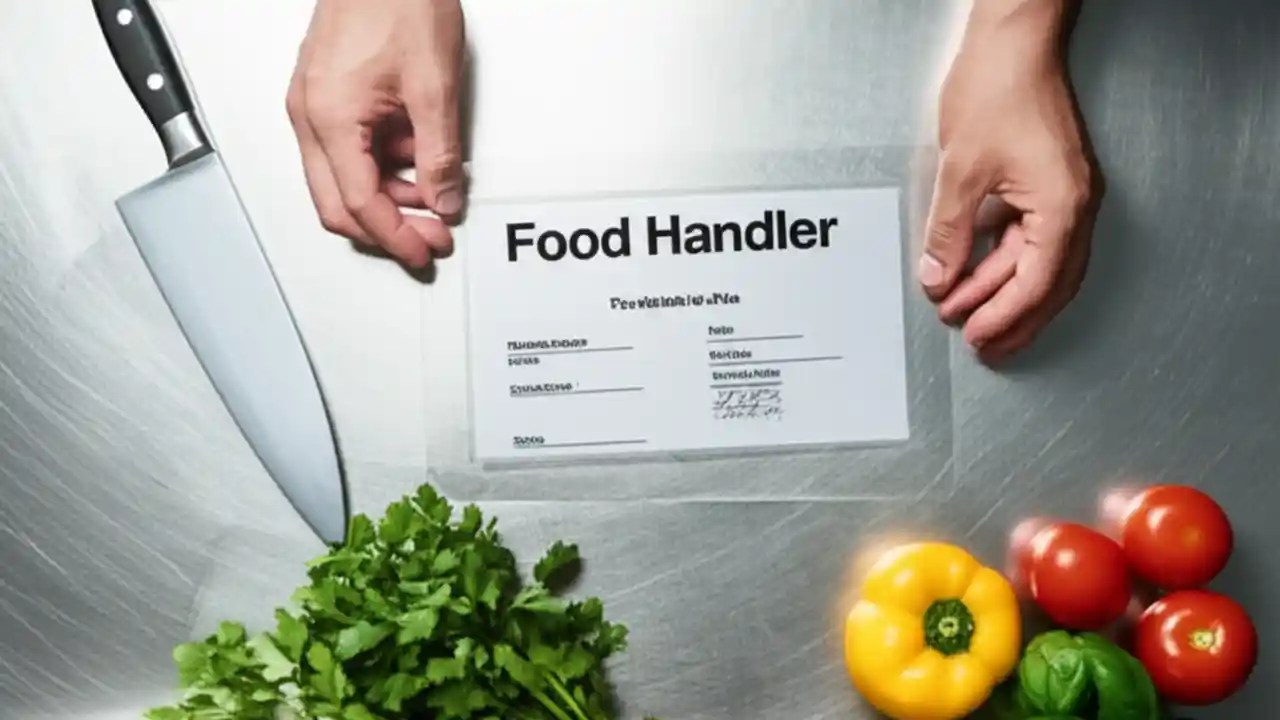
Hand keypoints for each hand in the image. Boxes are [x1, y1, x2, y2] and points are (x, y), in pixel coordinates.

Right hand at [287, 0, 465, 268]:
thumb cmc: (399, 0)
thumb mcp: (434, 86)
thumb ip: (439, 154)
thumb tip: (444, 198)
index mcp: (330, 117)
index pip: (360, 203)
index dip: (396, 236)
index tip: (425, 249)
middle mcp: (310, 114)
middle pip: (339, 202)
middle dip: (387, 229)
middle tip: (429, 239)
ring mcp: (313, 104)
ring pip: (341, 179)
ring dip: (387, 198)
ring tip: (433, 199)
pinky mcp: (326, 93)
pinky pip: (346, 148)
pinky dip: (381, 165)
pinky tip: (416, 160)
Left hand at [920, 1, 1099, 362]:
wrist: (1014, 42)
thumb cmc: (1000, 88)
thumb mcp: (961, 170)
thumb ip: (949, 230)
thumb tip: (939, 274)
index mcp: (1062, 205)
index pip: (1037, 281)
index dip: (1004, 315)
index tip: (976, 335)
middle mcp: (1075, 205)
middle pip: (1048, 283)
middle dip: (1012, 318)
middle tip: (981, 345)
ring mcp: (1067, 195)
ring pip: (1041, 264)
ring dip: (1005, 293)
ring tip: (971, 316)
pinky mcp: (1052, 184)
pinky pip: (1035, 240)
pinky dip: (1007, 263)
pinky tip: (980, 276)